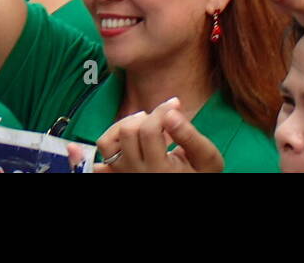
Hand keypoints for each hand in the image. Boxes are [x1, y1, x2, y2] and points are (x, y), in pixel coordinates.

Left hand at [94, 101, 223, 173]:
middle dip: (145, 118)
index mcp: (160, 169)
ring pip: (106, 143)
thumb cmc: (201, 175)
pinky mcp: (116, 177)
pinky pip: (96, 162)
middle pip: (127, 132)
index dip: (161, 110)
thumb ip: (191, 136)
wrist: (191, 199)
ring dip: (122, 127)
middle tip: (161, 122)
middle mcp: (136, 172)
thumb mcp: (207, 160)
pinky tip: (119, 144)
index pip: (149, 129)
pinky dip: (102, 149)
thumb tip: (171, 111)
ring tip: (142, 127)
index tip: (174, 104)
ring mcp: (123, 175)